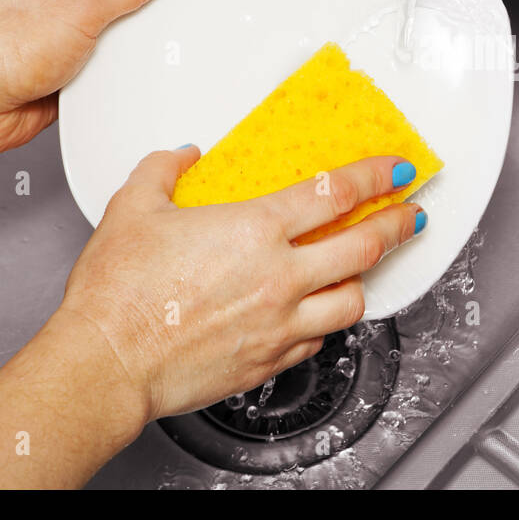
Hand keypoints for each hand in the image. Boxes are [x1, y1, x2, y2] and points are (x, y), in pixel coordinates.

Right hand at [57, 149, 426, 425]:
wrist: (107, 363)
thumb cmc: (118, 295)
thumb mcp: (132, 207)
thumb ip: (164, 170)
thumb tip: (182, 156)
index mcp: (255, 230)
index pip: (337, 192)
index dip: (377, 175)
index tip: (397, 170)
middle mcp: (279, 277)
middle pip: (365, 246)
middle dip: (398, 225)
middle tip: (411, 215)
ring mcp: (280, 323)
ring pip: (352, 300)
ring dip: (366, 279)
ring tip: (367, 267)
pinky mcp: (269, 360)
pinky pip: (318, 340)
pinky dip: (324, 323)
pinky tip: (318, 314)